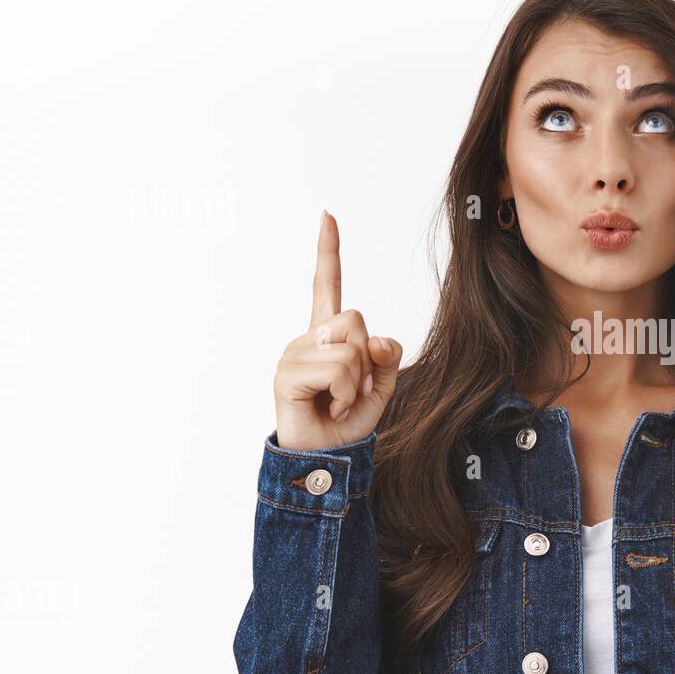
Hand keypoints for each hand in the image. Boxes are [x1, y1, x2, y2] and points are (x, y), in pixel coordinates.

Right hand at [273, 210, 402, 451]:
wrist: (326, 458)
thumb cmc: (348, 421)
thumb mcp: (382, 385)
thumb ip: (387, 356)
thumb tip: (376, 340)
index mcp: (328, 336)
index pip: (327, 286)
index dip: (328, 252)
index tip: (328, 216)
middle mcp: (307, 338)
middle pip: (355, 318)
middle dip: (368, 359)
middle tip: (353, 390)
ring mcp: (293, 353)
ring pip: (351, 347)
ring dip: (359, 382)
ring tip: (340, 402)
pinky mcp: (287, 373)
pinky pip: (339, 369)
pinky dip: (347, 393)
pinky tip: (330, 407)